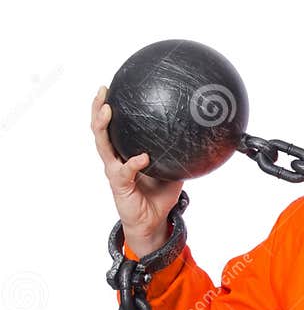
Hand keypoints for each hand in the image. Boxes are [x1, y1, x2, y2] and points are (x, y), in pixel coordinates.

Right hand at [91, 85, 184, 255]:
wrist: (153, 221)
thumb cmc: (160, 194)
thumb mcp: (174, 169)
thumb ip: (180, 153)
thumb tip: (201, 135)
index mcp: (125, 153)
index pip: (114, 127)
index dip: (108, 108)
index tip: (111, 88)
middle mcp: (116, 159)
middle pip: (100, 130)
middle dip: (98, 109)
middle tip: (103, 91)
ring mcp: (115, 172)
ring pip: (102, 146)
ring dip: (102, 127)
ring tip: (106, 110)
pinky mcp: (119, 186)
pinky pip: (124, 171)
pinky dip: (132, 163)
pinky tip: (142, 157)